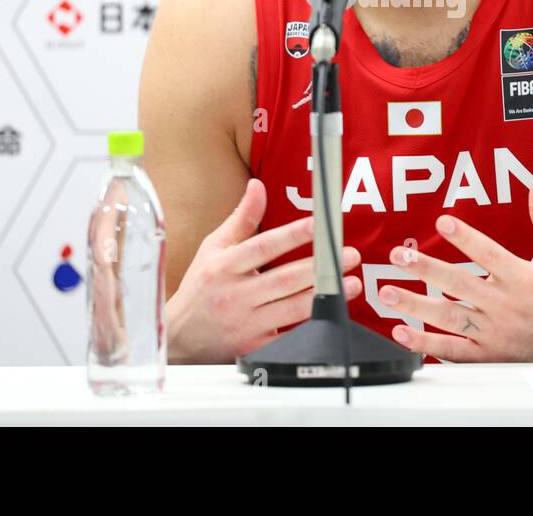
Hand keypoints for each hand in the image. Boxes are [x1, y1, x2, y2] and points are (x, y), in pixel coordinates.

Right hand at [165, 177, 362, 363]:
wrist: (180, 336)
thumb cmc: (201, 286)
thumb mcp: (214, 248)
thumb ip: (241, 219)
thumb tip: (258, 186)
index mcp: (224, 266)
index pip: (263, 247)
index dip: (292, 235)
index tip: (318, 224)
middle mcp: (235, 295)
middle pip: (284, 279)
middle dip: (320, 267)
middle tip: (350, 255)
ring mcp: (245, 323)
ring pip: (292, 309)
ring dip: (324, 296)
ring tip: (351, 284)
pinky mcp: (254, 346)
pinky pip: (289, 334)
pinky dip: (311, 323)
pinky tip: (332, 312)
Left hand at [379, 168, 532, 362]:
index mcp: (524, 279)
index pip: (490, 255)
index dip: (466, 238)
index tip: (442, 222)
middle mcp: (507, 307)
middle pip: (461, 286)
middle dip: (426, 270)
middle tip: (397, 256)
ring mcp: (496, 334)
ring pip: (450, 319)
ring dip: (415, 307)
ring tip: (386, 293)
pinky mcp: (489, 356)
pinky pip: (453, 351)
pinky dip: (425, 344)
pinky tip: (401, 333)